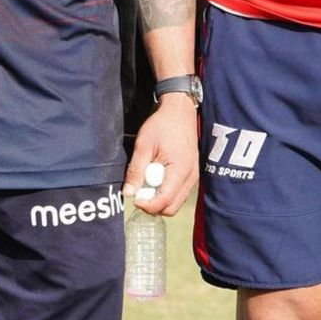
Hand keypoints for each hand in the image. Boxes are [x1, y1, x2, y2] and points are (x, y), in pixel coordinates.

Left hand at [122, 95, 198, 215]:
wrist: (179, 111)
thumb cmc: (162, 125)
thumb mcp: (143, 145)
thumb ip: (136, 170)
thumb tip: (128, 193)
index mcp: (180, 170)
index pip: (164, 201)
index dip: (147, 205)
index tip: (134, 198)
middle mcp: (190, 177)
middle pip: (171, 208)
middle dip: (153, 206)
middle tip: (139, 192)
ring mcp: (193, 176)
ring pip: (175, 202)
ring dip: (159, 199)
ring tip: (147, 182)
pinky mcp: (191, 174)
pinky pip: (178, 193)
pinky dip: (166, 192)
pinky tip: (156, 178)